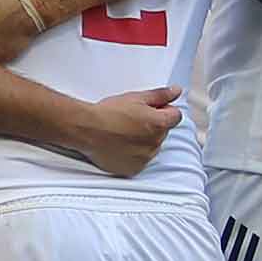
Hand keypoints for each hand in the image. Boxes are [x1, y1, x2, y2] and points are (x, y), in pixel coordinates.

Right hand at [71, 87, 185, 177]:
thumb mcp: (136, 98)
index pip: (175, 116)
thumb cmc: (107, 114)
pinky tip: (120, 145)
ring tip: (123, 132)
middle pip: (162, 132)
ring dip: (143, 140)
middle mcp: (155, 143)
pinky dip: (133, 154)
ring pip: (151, 147)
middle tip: (132, 119)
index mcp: (159, 124)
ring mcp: (144, 158)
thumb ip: (160, 95)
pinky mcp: (132, 169)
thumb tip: (176, 92)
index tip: (150, 109)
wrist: (86, 129)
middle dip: (152, 126)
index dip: (164, 110)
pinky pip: (139, 161)